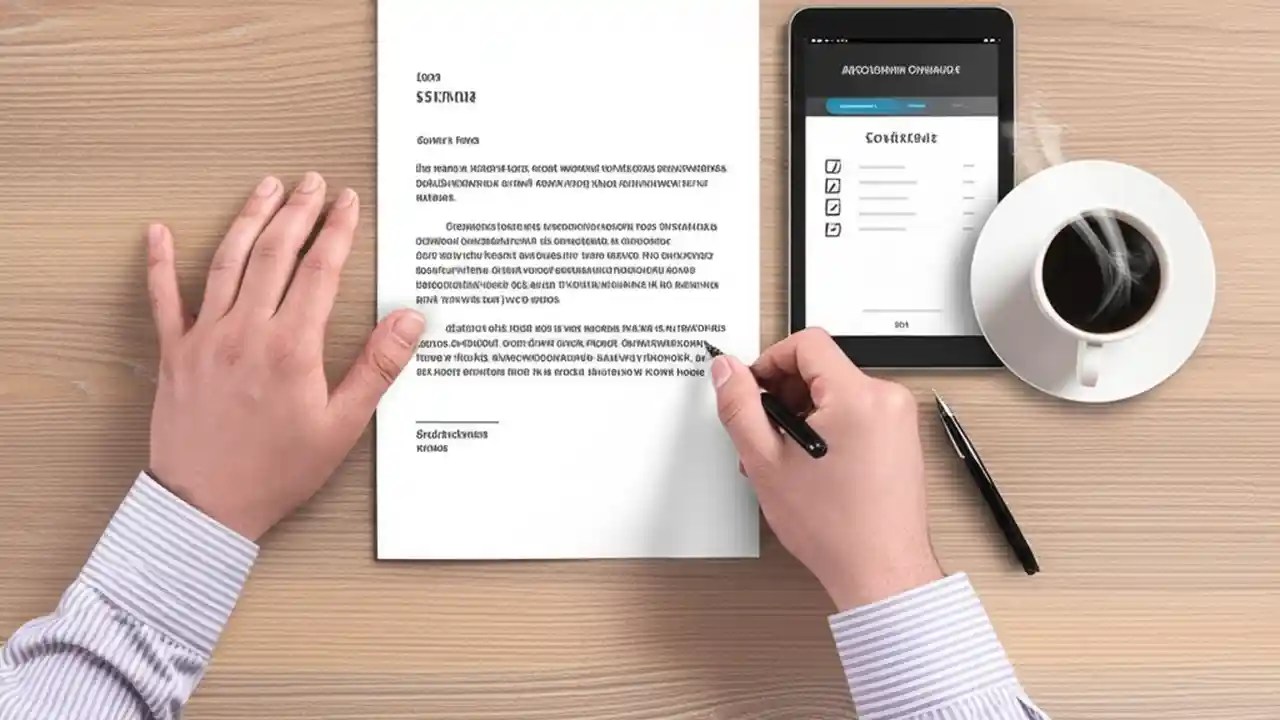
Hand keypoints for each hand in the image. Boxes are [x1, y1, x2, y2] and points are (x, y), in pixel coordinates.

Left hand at [145, 173, 424, 540]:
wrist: (206, 507)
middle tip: (313, 182)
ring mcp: (205, 339)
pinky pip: (163, 299)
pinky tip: (161, 232)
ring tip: (266, 188)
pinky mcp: (175, 354)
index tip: (349, 203)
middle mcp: (246, 332)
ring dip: (248, 219)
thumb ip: (377, 368)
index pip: (319, 271)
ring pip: (227, 261)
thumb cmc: (277, 471)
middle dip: (298, 211)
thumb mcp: (342, 426)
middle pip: (274, 253)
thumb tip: (410, 321)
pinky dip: (161, 262)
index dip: (338, 231)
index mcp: (291, 348)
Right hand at [711, 329, 941, 610]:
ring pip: (837, 391)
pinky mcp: (901, 437)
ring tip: (783, 455)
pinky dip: (827, 426)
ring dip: (803, 412)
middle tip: (762, 429)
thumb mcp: (767, 462)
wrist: (880, 570)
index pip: (807, 343)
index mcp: (858, 396)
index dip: (769, 360)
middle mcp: (887, 399)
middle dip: (784, 393)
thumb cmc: (836, 528)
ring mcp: (899, 419)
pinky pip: (856, 412)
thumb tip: (726, 371)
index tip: (753, 386)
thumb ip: (739, 406)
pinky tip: (808, 463)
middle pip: (822, 366)